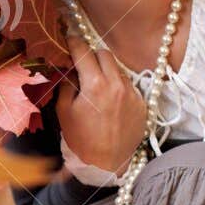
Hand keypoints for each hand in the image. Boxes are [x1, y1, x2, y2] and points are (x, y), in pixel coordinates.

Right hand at [57, 30, 147, 173]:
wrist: (106, 164)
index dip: (74, 42)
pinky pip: (127, 85)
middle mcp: (116, 84)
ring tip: (96, 84)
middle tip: (83, 63)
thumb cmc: (80, 140)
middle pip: (104, 53)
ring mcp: (131, 93)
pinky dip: (117, 86)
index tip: (69, 39)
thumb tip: (69, 68)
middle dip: (92, 55)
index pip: (84, 51)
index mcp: (95, 85)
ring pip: (117, 68)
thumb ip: (66, 84)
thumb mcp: (63, 111)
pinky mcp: (141, 103)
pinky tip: (109, 100)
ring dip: (105, 70)